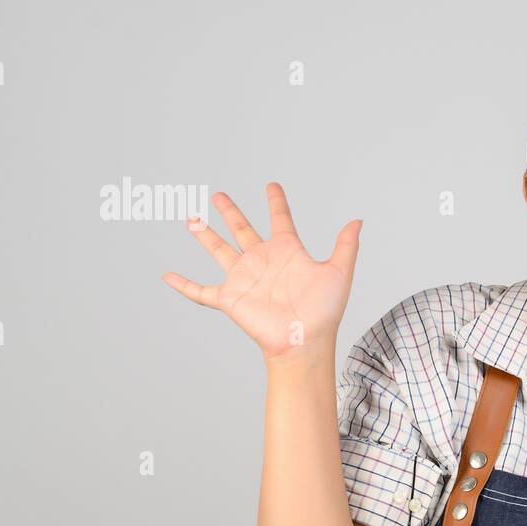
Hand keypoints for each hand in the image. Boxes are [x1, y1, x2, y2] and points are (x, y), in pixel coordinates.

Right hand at [161, 183, 361, 362]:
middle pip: (242, 229)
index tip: (272, 185)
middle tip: (218, 194)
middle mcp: (263, 261)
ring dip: (204, 235)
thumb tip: (358, 221)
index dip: (277, 202)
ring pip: (219, 250)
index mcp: (287, 251)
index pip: (280, 220)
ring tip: (191, 218)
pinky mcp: (230, 298)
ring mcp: (244, 278)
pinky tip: (167, 276)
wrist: (303, 340)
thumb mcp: (338, 272)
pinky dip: (184, 285)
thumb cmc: (324, 311)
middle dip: (230, 212)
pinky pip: (201, 292)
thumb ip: (346, 246)